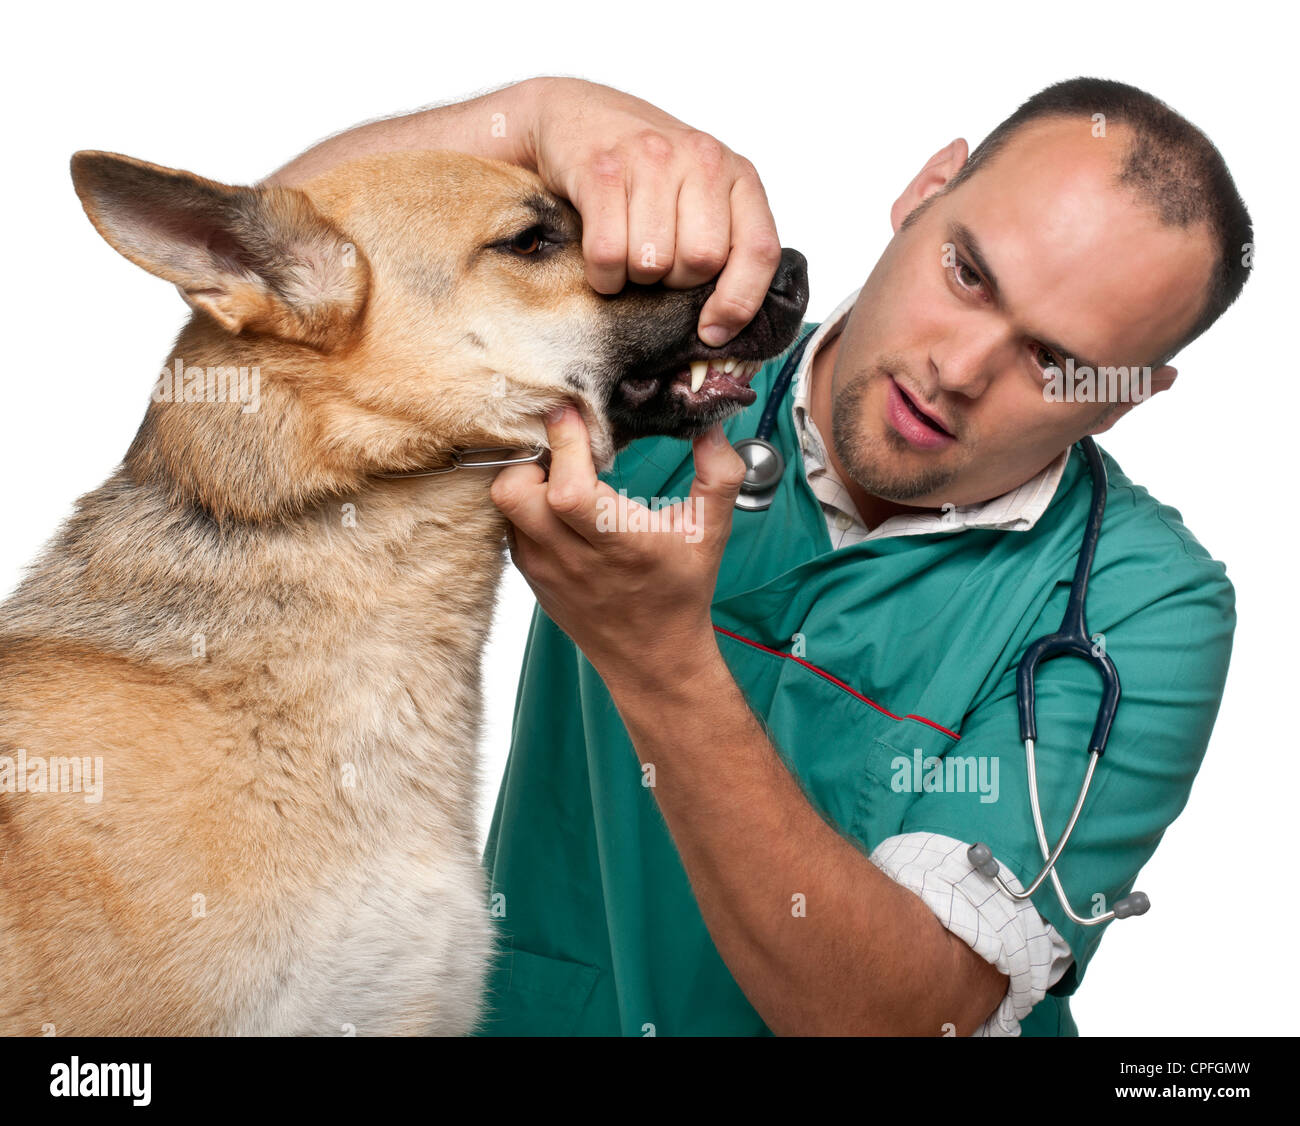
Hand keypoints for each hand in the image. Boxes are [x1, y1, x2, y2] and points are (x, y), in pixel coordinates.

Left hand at [489, 404, 745, 687]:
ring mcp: (545, 569)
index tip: (571, 411)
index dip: (565, 444)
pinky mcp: (530, 576)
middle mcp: (574, 559)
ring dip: (525, 477)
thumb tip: (709, 425)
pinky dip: (524, 504)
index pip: (568, 490)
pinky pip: (509, 526)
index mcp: (621, 545)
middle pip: (514, 492)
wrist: (651, 657)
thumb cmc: (681, 591)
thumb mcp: (710, 532)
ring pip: (505, 507)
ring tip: (558, 470)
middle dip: (531, 456)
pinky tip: (554, 500)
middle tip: (560, 446)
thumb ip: (719, 475)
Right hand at [527, 78, 782, 346]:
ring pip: (652, 262)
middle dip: (673, 282)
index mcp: (736, 174)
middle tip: (656, 264)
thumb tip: (727, 323)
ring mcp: (651, 159)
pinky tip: (601, 261)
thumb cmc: (644, 169)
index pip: (759, 251)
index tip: (712, 332)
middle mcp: (701, 159)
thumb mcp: (700, 193)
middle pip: (701, 262)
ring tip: (627, 254)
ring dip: (634, 278)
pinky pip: (608, 254)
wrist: (575, 112)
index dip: (739, 303)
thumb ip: (725, 240)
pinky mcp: (601, 170)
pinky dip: (602, 275)